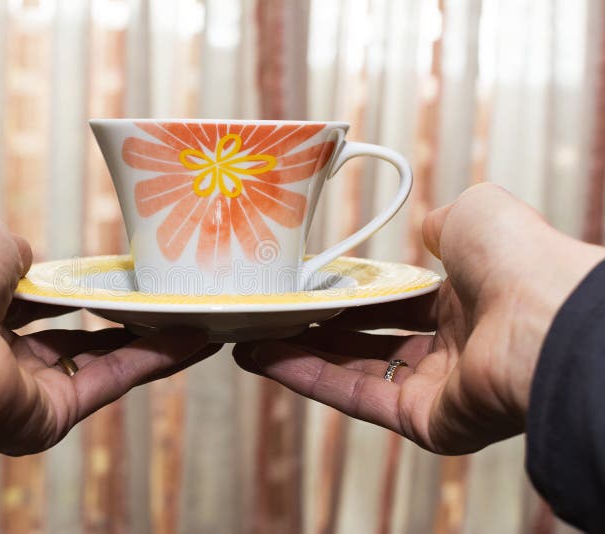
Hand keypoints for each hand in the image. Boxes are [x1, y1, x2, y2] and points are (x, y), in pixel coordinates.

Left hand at [0, 207, 219, 454]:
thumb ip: (15, 249)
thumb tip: (30, 261)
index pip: (43, 305)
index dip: (84, 291)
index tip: (122, 279)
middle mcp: (5, 356)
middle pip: (80, 339)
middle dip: (126, 321)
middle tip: (170, 303)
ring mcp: (29, 390)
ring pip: (105, 363)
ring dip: (154, 342)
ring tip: (198, 320)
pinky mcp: (52, 417)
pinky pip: (111, 382)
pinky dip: (154, 360)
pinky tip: (192, 340)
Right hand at [234, 184, 604, 453]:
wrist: (547, 318)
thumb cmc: (521, 261)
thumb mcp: (475, 215)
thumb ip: (442, 222)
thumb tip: (427, 228)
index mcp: (466, 302)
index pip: (394, 302)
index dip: (350, 293)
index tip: (308, 286)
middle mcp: (451, 348)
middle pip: (367, 340)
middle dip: (315, 328)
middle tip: (270, 317)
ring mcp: (438, 389)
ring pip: (354, 372)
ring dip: (299, 356)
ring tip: (250, 341)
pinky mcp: (425, 423)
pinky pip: (357, 398)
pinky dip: (308, 379)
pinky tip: (267, 360)